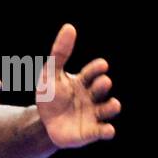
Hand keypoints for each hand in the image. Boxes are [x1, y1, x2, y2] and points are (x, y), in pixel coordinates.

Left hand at [35, 23, 119, 147]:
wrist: (44, 124)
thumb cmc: (51, 97)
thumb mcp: (51, 75)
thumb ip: (60, 53)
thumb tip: (69, 26)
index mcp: (84, 81)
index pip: (94, 71)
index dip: (98, 68)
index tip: (101, 66)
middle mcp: (93, 96)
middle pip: (102, 88)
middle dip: (103, 85)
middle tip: (102, 82)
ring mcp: (94, 114)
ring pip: (108, 108)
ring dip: (112, 106)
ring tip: (113, 104)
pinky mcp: (91, 131)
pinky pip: (103, 131)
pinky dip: (107, 130)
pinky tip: (107, 130)